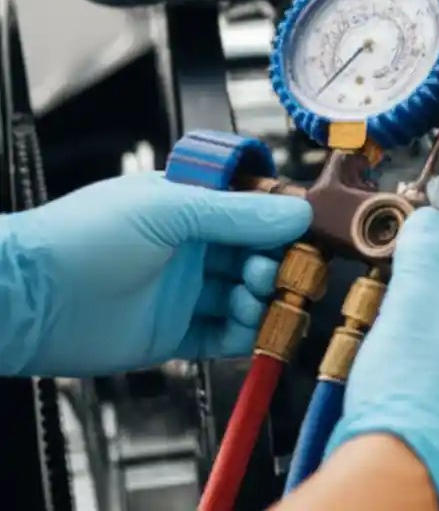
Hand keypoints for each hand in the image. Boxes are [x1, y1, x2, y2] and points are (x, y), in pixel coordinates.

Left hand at [0, 172, 311, 376]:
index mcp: (189, 204)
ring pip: (249, 295)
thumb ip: (238, 213)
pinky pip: (228, 335)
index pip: (255, 207)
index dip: (283, 219)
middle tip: (283, 270)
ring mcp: (185, 289)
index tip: (308, 229)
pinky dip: (247, 334)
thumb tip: (296, 212)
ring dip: (264, 297)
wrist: (28, 300)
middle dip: (279, 261)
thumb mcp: (169, 210)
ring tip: (256, 297)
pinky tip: (250, 328)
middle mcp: (191, 245)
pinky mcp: (177, 332)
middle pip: (259, 253)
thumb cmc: (79, 239)